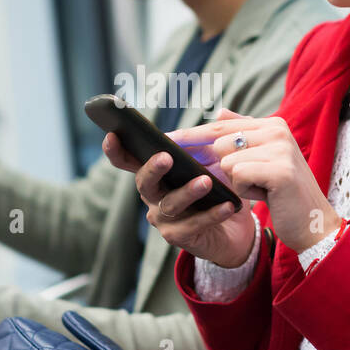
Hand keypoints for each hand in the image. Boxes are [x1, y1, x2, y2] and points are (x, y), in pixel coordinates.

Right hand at [102, 131, 256, 267]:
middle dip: (153, 168)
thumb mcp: (221, 160)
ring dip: (188, 191)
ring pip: (170, 204)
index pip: (128, 160)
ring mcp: (163, 219)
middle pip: (144, 182)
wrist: (237, 229)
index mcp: (156, 173)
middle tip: (166, 157)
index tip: (112, 134)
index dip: (116, 150)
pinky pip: (194, 225)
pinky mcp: (180, 237)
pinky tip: (227, 206)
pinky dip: (211, 214)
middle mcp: (153, 196)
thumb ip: (220, 136)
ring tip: (206, 181)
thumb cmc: (221, 190)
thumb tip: (222, 113)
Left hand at [165, 108, 340, 253]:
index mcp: (272, 124)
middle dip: (219, 167)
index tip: (164, 140)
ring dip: (238, 183)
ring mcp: (280, 148)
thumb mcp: (263, 160)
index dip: (191, 135)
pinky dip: (247, 191)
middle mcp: (278, 130)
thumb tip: (218, 113)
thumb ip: (243, 135)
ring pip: (227, 162)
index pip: (220, 126)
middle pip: (219, 144)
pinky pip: (238, 176)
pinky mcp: (280, 170)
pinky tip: (268, 195)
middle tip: (248, 181)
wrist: (314, 223)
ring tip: (264, 188)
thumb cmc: (283, 194)